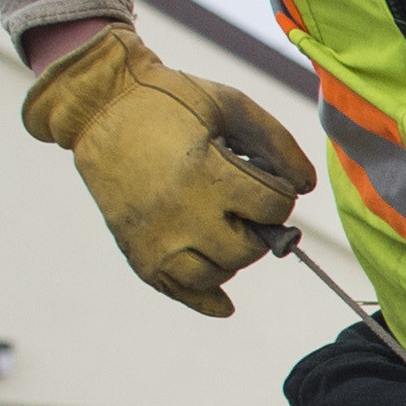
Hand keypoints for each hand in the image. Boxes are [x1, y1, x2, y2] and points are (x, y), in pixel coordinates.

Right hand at [22, 25, 317, 317]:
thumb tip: (306, 186)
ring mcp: (156, 238)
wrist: (100, 107)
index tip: (264, 178)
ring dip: (232, 255)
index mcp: (207, 174)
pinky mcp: (137, 250)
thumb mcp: (230, 105)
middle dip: (258, 227)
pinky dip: (205, 299)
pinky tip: (225, 304)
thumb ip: (277, 143)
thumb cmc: (170, 102)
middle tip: (243, 205)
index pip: (274, 207)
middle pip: (249, 249)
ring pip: (217, 274)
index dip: (280, 192)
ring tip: (223, 227)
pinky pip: (178, 291)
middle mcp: (181, 214)